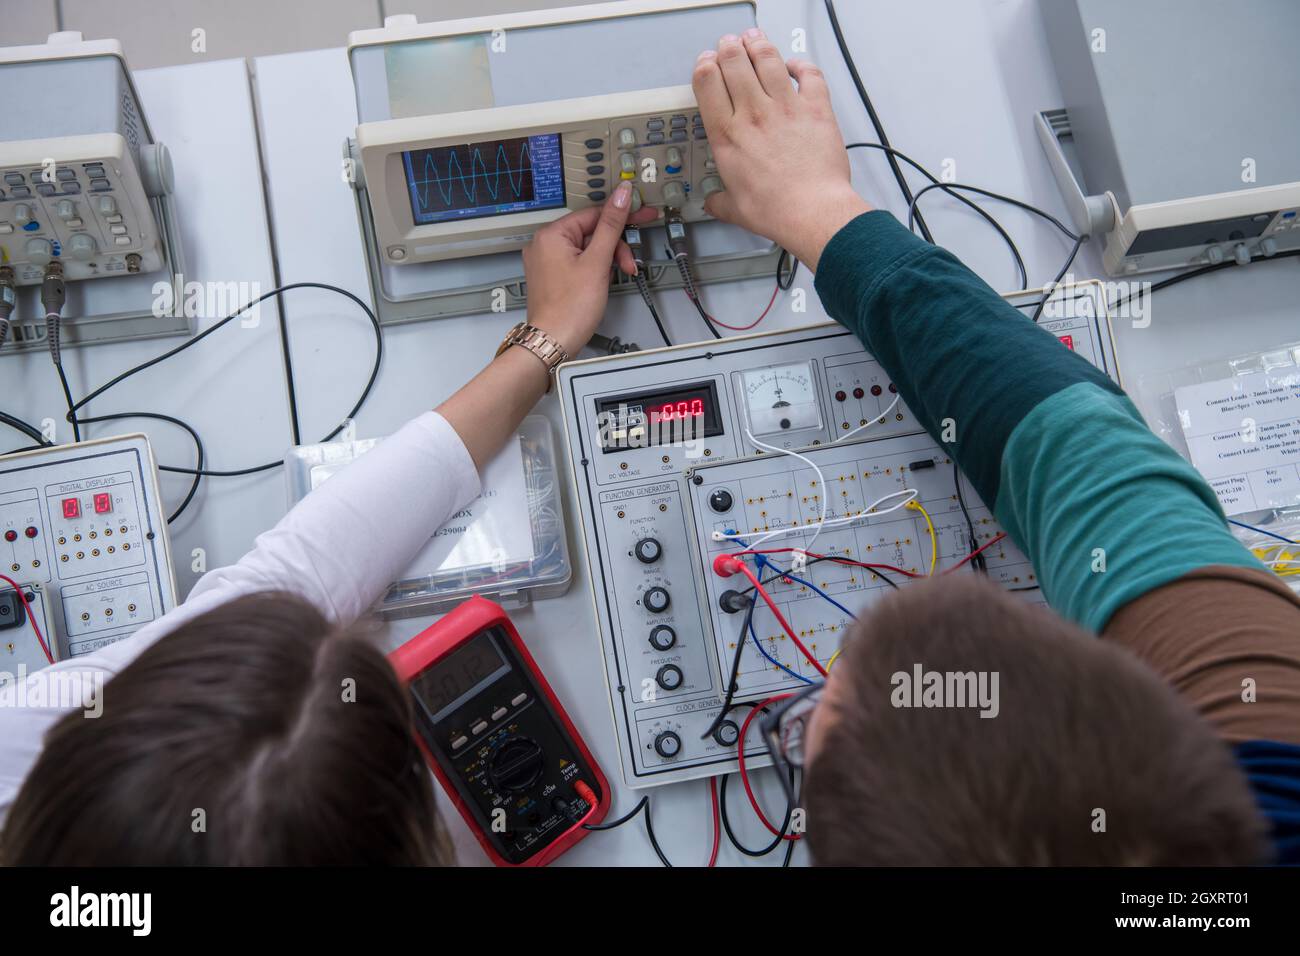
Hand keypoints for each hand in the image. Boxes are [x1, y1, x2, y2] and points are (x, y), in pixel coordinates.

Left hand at [522, 182, 657, 355]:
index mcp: (551, 234)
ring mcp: (547, 261)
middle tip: (630, 262)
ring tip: (618, 275)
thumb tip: (621, 195)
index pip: (594, 213)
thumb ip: (611, 225)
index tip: (643, 214)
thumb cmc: (569, 309)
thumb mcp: (598, 262)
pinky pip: (580, 261)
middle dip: (615, 246)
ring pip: (588, 248)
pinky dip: (596, 268)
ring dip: (608, 259)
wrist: (554, 342)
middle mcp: (544, 244)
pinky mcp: (553, 276)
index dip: (622, 215)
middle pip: (592, 231)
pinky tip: (602, 281)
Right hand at [693, 29, 871, 270]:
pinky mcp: (815, 109)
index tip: (706, 63)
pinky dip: (802, 65)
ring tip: (755, 39)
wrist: (812, 211)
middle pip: (735, 63)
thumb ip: (720, 201)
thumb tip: (712, 203)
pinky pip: (809, 74)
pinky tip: (796, 65)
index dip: (704, 66)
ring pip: (768, 60)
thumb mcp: (736, 209)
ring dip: (759, 45)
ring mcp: (786, 107)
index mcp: (728, 136)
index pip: (707, 84)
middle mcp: (754, 114)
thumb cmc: (776, 210)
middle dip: (729, 48)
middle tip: (730, 45)